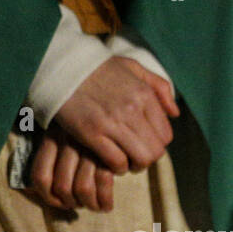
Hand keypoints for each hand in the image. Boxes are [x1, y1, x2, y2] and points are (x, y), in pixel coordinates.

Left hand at [28, 127, 113, 212]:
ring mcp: (88, 148)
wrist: (107, 110)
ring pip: (83, 188)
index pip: (41, 177)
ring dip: (90, 205)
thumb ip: (50, 159)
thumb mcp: (62, 134)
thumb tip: (32, 191)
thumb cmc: (87, 126)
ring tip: (96, 207)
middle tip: (81, 205)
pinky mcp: (109, 153)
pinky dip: (105, 200)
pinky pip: (104, 183)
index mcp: (51, 138)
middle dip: (72, 203)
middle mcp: (67, 142)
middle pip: (62, 187)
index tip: (60, 203)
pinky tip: (107, 205)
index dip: (48, 197)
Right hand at [52, 57, 179, 173]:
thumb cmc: (96, 67)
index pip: (166, 135)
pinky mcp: (91, 132)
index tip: (145, 142)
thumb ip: (159, 87)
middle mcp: (132, 110)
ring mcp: (111, 122)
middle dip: (148, 158)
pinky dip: (117, 167)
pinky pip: (116, 161)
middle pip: (156, 151)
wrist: (58, 64)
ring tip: (125, 159)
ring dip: (134, 165)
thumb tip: (174, 113)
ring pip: (140, 159)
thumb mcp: (132, 67)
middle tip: (135, 155)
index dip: (157, 144)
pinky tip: (109, 160)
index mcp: (144, 95)